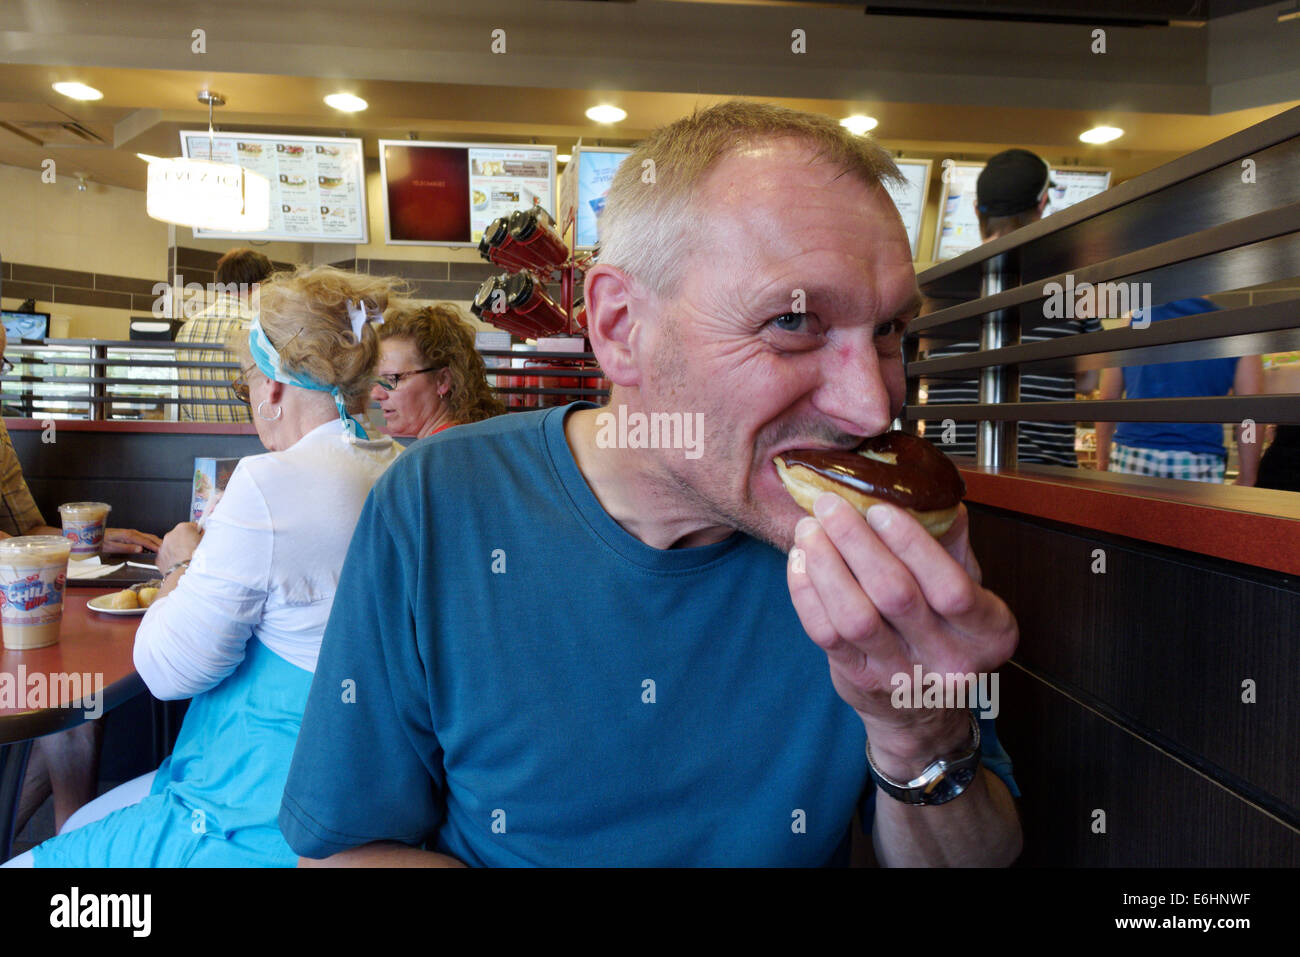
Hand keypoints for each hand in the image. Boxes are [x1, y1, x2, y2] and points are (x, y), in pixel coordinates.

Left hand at [102, 527, 163, 554]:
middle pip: (150, 537)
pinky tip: (153, 546)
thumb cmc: (100, 542)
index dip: (155, 546)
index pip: (146, 541)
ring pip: (148, 537)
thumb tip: (140, 549)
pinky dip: (151, 541)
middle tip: (168, 549)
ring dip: (157, 541)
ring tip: (164, 548)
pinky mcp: (130, 535)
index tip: (162, 550)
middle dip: (159, 542)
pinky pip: (144, 537)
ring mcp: (131, 533)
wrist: (93, 536)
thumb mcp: (112, 547)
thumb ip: (126, 548)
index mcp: (128, 535)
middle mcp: (131, 533)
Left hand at [155, 522, 201, 571]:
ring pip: (173, 546)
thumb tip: (203, 534)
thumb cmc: (197, 559)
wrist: (185, 574)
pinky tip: (180, 564)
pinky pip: (167, 556)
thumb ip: (203, 535)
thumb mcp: (207, 542)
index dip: (198, 533)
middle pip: (181, 536)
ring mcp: (163, 547)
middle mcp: (170, 535)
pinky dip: (172, 560)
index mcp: (183, 528)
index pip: (193, 526)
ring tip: (188, 559)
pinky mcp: (159, 558)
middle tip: (195, 550)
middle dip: (187, 541)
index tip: (200, 538)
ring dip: (179, 550)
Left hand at [787, 495, 1016, 777]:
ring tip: (809, 529)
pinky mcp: (859, 681)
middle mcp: (950, 661)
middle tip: (830, 505)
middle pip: (896, 594)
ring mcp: (902, 676)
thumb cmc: (943, 632)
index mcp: (989, 632)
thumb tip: (928, 490)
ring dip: (825, 564)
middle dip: (856, 542)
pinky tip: (800, 561)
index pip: (951, 586)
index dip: (911, 543)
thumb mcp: (968, 589)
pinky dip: (805, 591)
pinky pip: (824, 633)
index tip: (879, 509)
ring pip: (854, 615)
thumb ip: (951, 541)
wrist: (923, 713)